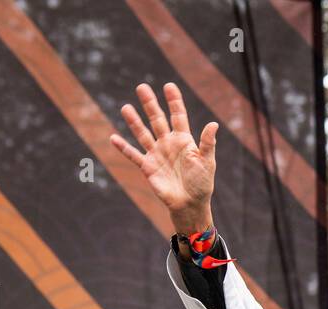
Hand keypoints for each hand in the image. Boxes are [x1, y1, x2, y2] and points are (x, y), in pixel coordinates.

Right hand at [111, 82, 216, 233]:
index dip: (174, 101)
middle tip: (142, 87)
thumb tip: (213, 124)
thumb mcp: (207, 162)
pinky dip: (123, 148)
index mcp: (183, 140)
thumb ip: (207, 143)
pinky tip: (113, 138)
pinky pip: (133, 155)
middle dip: (150, 104)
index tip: (168, 86)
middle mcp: (168, 143)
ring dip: (134, 121)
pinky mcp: (147, 167)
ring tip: (126, 107)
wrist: (189, 204)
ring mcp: (156, 154)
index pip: (178, 116)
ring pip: (143, 133)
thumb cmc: (201, 184)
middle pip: (157, 119)